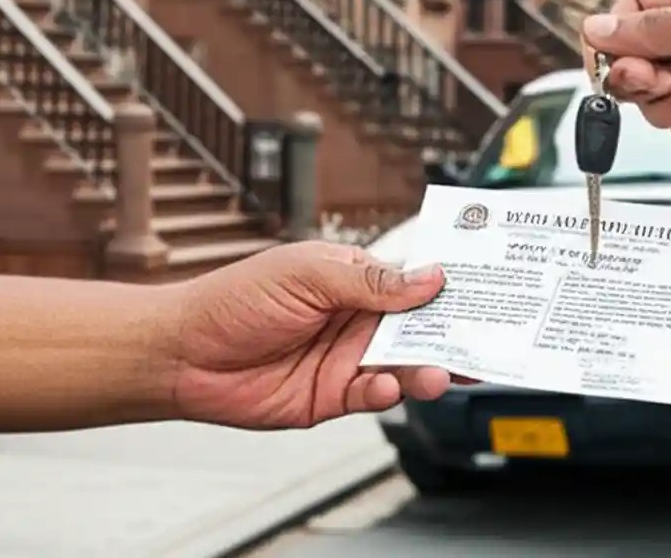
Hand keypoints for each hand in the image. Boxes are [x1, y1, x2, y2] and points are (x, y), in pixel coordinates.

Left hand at [165, 241, 457, 428]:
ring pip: (405, 365)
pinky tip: (385, 387)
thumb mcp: (308, 274)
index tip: (488, 289)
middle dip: (452, 332)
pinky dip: (386, 394)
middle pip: (420, 327)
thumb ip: (372, 282)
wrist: (182, 352)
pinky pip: (373, 396)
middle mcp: (358, 319)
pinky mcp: (334, 396)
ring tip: (440, 372)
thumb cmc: (235, 299)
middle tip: (483, 339)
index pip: (414, 281)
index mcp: (355, 279)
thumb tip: (430, 278)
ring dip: (427, 368)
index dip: (449, 285)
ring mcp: (348, 358)